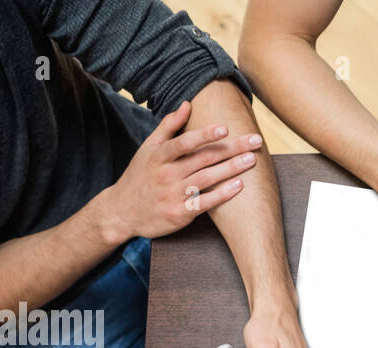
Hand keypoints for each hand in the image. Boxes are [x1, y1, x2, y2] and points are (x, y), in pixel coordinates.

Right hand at [102, 100, 261, 242]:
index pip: (184, 142)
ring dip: (231, 169)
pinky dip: (222, 195)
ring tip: (252, 159)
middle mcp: (167, 174)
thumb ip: (168, 126)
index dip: (204, 135)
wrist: (122, 212)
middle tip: (255, 141)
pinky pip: (204, 203)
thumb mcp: (148, 148)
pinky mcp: (179, 214)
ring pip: (207, 179)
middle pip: (203, 159)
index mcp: (159, 156)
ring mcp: (173, 195)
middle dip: (231, 148)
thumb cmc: (140, 176)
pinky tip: (239, 186)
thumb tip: (187, 103)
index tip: (225, 128)